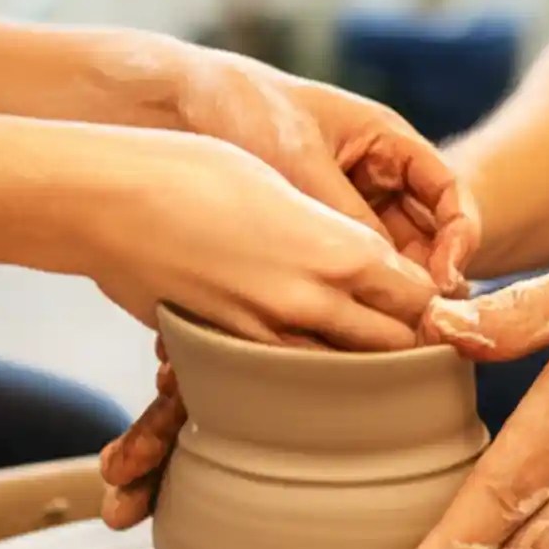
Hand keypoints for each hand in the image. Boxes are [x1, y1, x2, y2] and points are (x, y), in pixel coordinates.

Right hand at [101, 50, 481, 527]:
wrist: (106, 199)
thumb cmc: (192, 170)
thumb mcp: (281, 184)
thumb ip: (330, 230)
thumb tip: (357, 256)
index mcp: (337, 249)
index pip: (415, 297)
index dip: (434, 308)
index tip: (443, 314)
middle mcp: (311, 301)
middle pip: (389, 345)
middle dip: (410, 348)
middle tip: (424, 350)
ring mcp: (266, 336)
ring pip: (340, 372)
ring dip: (361, 370)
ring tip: (376, 369)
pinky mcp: (224, 353)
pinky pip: (282, 378)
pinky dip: (304, 378)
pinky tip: (306, 374)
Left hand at [175, 48, 479, 295]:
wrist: (178, 103)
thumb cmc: (245, 108)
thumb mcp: (301, 160)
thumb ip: (346, 215)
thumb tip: (385, 278)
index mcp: (388, 142)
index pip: (448, 194)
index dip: (459, 237)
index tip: (446, 277)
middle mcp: (377, 177)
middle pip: (426, 237)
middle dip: (428, 278)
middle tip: (421, 324)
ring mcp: (347, 207)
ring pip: (389, 260)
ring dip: (391, 293)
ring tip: (386, 332)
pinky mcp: (314, 235)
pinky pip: (346, 268)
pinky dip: (351, 293)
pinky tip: (342, 320)